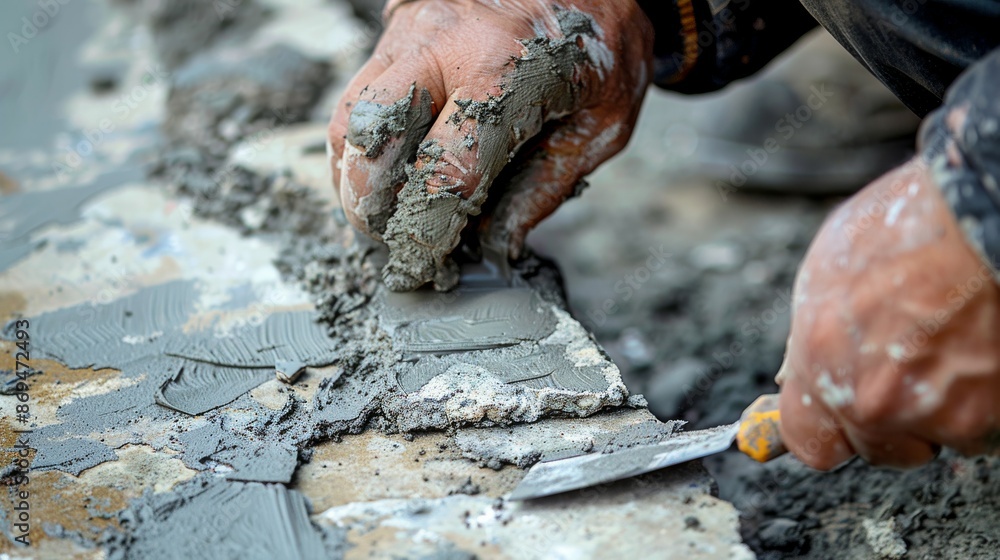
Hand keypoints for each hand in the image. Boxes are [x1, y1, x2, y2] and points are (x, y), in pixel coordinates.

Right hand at [328, 0, 652, 289]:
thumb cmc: (605, 40)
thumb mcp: (601, 124)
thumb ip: (545, 188)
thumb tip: (494, 245)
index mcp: (506, 68)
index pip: (444, 169)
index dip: (427, 231)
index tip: (425, 265)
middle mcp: (446, 41)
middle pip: (370, 139)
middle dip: (369, 205)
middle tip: (391, 242)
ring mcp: (413, 28)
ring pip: (350, 114)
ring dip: (355, 176)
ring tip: (384, 213)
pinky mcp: (398, 26)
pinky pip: (360, 91)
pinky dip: (362, 142)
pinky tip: (387, 170)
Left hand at [777, 157, 999, 468]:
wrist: (982, 215)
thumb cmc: (908, 227)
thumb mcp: (826, 272)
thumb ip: (810, 338)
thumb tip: (796, 374)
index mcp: (821, 363)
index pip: (806, 440)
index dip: (824, 430)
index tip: (834, 421)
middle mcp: (872, 400)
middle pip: (873, 447)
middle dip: (886, 419)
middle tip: (908, 369)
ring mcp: (932, 416)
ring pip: (933, 438)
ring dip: (939, 410)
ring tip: (951, 347)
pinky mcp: (985, 421)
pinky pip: (980, 432)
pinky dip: (984, 403)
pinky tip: (983, 351)